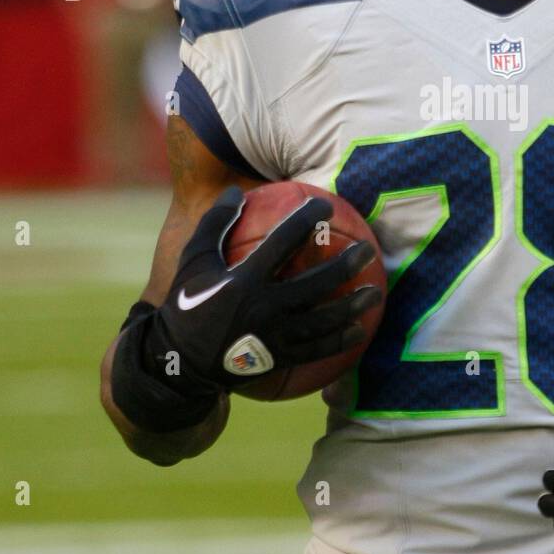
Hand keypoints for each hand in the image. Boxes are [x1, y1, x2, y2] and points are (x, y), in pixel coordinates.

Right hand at [144, 185, 380, 393]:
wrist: (178, 361)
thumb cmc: (187, 302)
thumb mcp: (193, 260)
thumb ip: (215, 223)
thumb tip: (237, 191)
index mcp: (243, 280)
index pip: (282, 241)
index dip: (306, 219)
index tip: (325, 203)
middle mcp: (263, 308)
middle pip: (315, 284)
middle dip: (345, 265)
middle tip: (368, 250)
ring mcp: (274, 337)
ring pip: (323, 321)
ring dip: (352, 306)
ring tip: (374, 293)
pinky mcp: (279, 359)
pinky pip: (317, 351)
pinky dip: (341, 341)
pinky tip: (361, 331)